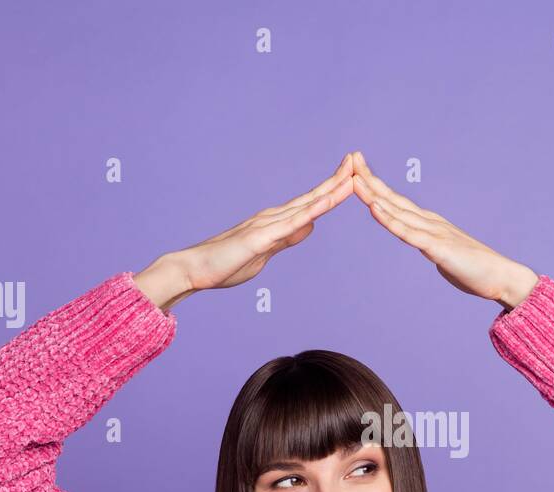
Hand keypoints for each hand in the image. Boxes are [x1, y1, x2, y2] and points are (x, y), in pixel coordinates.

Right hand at [134, 153, 355, 310]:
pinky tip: (324, 205)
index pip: (312, 203)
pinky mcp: (259, 238)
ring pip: (306, 205)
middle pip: (313, 197)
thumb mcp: (267, 251)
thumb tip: (309, 226)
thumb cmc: (226, 263)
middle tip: (358, 160)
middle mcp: (274, 216)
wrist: (195, 269)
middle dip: (337, 180)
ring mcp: (267, 224)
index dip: (332, 190)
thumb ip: (288, 237)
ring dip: (329, 191)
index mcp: (277, 221)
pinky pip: (289, 225)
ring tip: (351, 175)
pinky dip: (308, 213)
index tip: (353, 176)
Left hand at [349, 151, 538, 309]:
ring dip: (374, 195)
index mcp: (429, 224)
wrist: (502, 277)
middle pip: (393, 199)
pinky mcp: (437, 248)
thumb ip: (433, 247)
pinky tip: (374, 208)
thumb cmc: (476, 269)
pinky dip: (389, 220)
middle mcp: (429, 222)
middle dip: (370, 180)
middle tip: (351, 159)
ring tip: (354, 179)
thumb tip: (427, 246)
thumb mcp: (445, 256)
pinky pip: (408, 233)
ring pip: (397, 211)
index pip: (397, 203)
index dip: (377, 187)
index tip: (358, 171)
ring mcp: (433, 233)